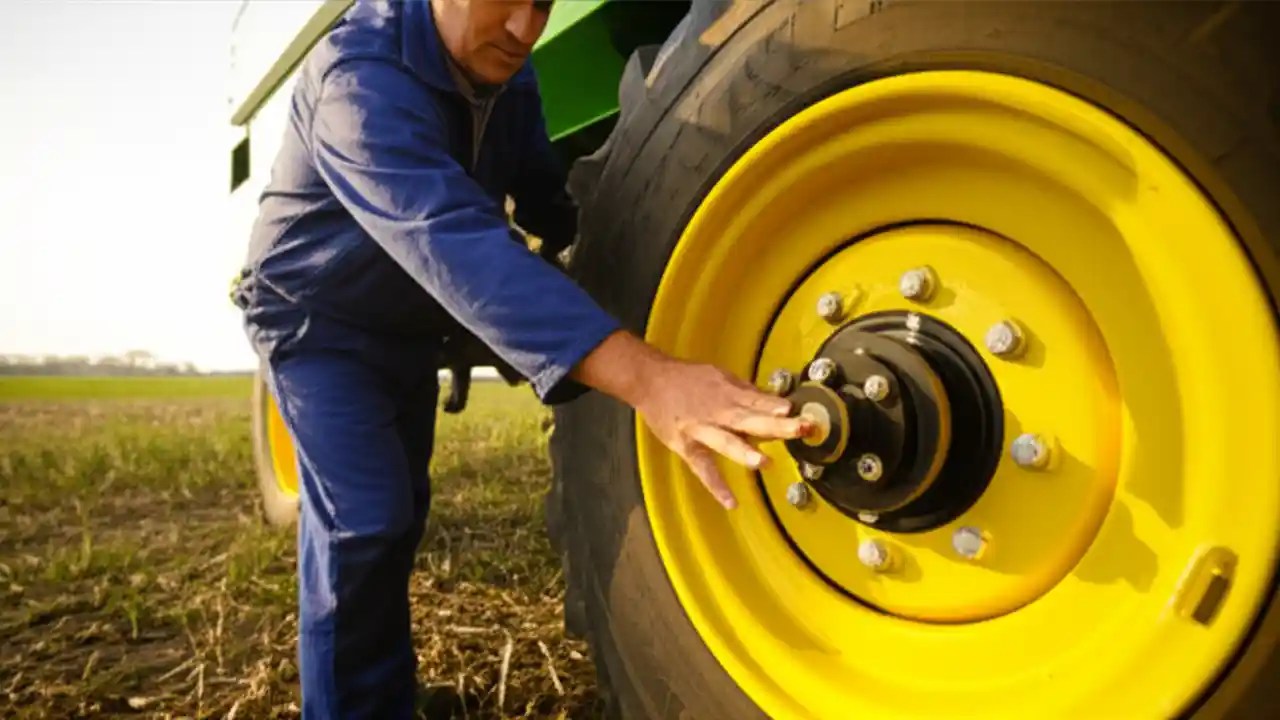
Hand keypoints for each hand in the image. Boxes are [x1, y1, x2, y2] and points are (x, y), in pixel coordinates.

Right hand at [632, 359, 811, 508]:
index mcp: (728, 393)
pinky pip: (703, 468)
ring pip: (726, 441)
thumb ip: (746, 391)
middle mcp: (718, 411)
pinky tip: (731, 502)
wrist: (650, 380)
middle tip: (801, 429)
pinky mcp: (687, 446)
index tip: (797, 410)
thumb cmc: (687, 379)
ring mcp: (702, 430)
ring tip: (765, 463)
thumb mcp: (719, 376)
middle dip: (776, 425)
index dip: (776, 405)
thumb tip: (772, 400)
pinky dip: (716, 486)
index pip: (758, 400)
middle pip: (750, 419)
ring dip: (745, 452)